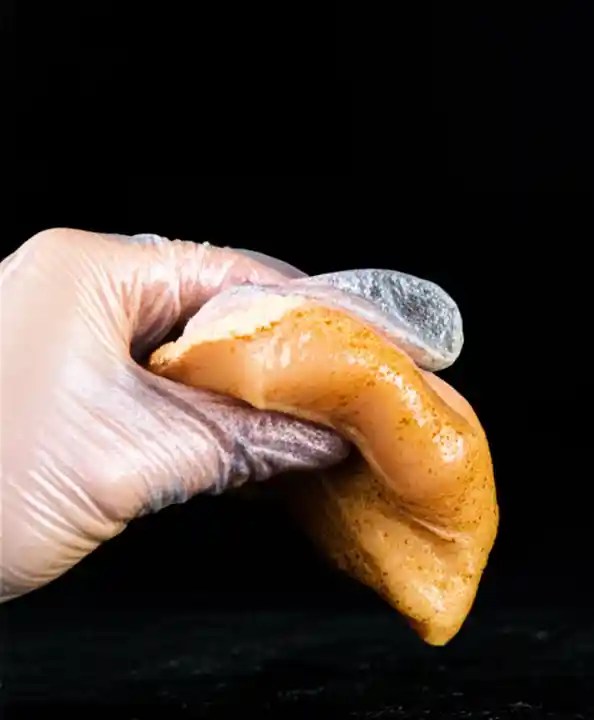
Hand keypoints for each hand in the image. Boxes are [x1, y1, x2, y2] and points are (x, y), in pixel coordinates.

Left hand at [0, 229, 349, 599]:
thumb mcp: (134, 461)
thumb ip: (245, 441)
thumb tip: (330, 436)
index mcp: (90, 272)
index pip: (238, 274)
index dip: (319, 313)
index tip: (379, 348)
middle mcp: (80, 287)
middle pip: (220, 309)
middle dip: (292, 355)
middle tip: (363, 391)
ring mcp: (70, 334)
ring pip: (195, 352)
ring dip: (256, 391)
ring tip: (325, 419)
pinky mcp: (68, 383)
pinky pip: (164, 384)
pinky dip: (214, 413)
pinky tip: (261, 441)